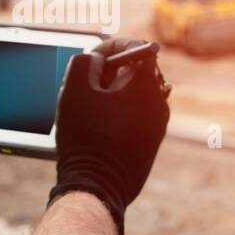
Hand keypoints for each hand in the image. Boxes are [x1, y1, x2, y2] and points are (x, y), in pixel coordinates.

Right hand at [48, 37, 170, 234]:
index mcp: (146, 83)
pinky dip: (117, 112)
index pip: (135, 47)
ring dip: (113, 93)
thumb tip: (98, 60)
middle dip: (110, 70)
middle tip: (85, 82)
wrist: (98, 187)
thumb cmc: (85, 137)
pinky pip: (135, 115)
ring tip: (88, 107)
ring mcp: (158, 124)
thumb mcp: (75, 88)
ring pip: (135, 94)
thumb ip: (85, 61)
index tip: (91, 56)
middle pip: (136, 70)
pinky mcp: (150, 143)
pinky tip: (97, 126)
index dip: (109, 46)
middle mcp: (159, 101)